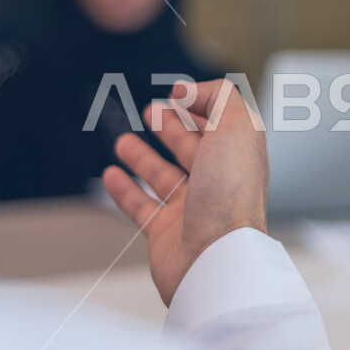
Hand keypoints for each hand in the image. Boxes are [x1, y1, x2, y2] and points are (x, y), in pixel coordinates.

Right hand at [103, 79, 268, 305]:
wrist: (215, 260)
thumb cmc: (229, 199)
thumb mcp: (236, 128)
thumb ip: (219, 97)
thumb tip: (191, 89)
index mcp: (237, 158)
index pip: (220, 124)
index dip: (201, 104)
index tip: (178, 91)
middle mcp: (217, 183)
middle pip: (193, 148)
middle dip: (172, 127)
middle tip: (153, 111)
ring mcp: (191, 209)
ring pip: (164, 176)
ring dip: (143, 157)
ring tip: (123, 141)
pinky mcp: (167, 233)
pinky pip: (142, 207)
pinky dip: (125, 190)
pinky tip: (112, 175)